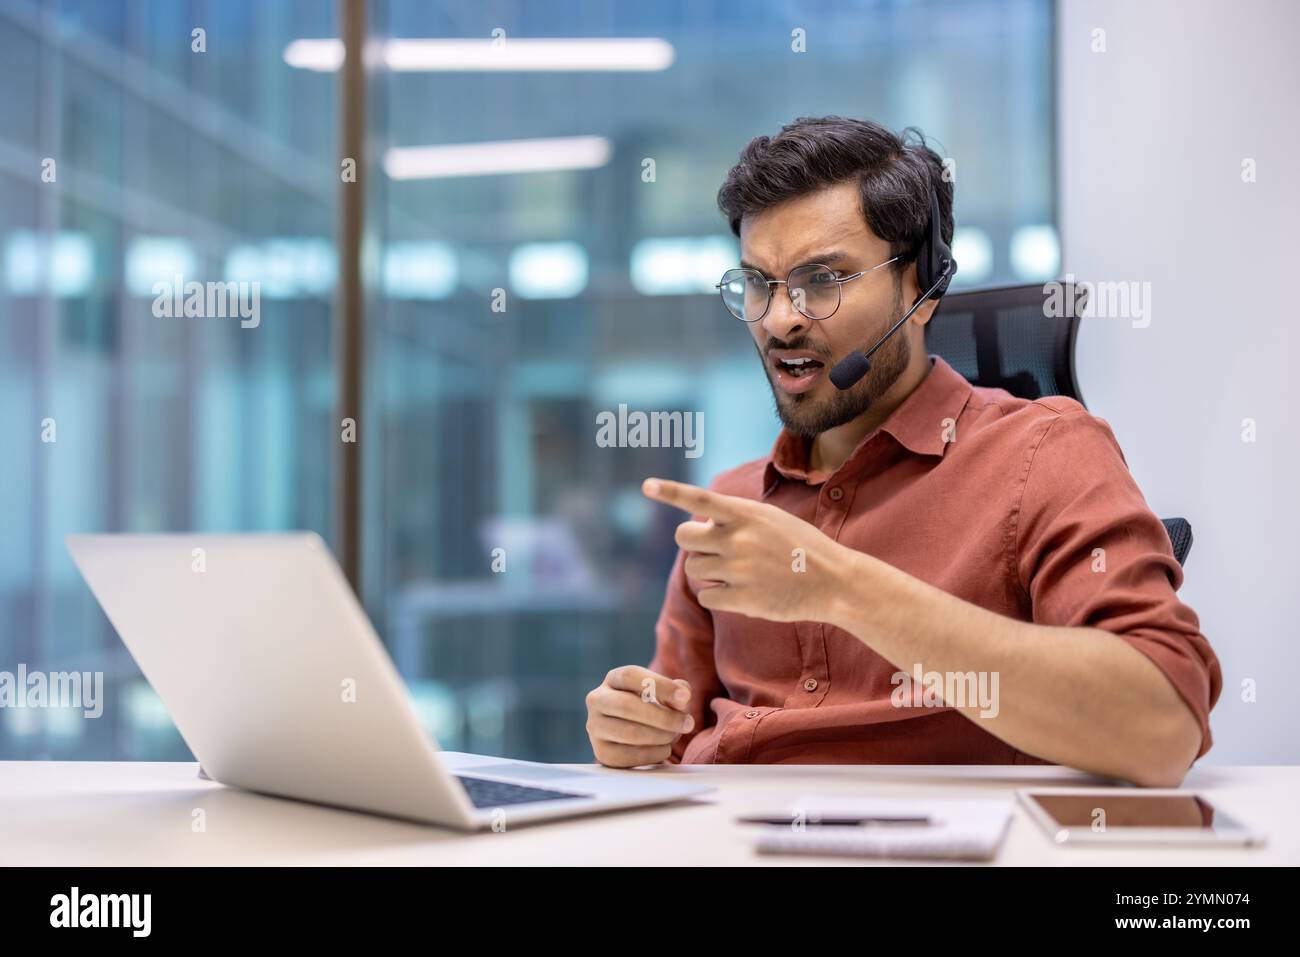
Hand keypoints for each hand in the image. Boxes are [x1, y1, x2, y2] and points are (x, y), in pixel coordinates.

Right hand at [585, 665, 693, 767]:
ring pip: (629, 733)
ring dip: (660, 736)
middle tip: (688, 724)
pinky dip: (653, 754)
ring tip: (675, 735)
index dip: (660, 685)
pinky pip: (628, 756)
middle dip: (663, 717)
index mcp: (613, 679)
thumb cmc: (652, 707)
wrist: (632, 732)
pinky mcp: (601, 752)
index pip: (631, 676)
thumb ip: (677, 691)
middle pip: (626, 706)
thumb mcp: (665, 693)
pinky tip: (664, 749)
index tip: (685, 698)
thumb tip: (681, 698)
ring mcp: (595, 727)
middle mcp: (597, 700)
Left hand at [642, 477, 850, 622]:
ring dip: (706, 570)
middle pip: (684, 537)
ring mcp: (739, 569)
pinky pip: (706, 596)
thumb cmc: (801, 547)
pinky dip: (716, 595)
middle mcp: (738, 538)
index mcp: (746, 514)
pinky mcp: (742, 598)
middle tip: (713, 549)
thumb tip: (701, 525)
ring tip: (735, 571)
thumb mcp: (772, 519)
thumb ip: (737, 518)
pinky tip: (739, 592)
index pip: (699, 499)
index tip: (646, 486)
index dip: (670, 492)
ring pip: (693, 568)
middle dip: (693, 543)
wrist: (834, 581)